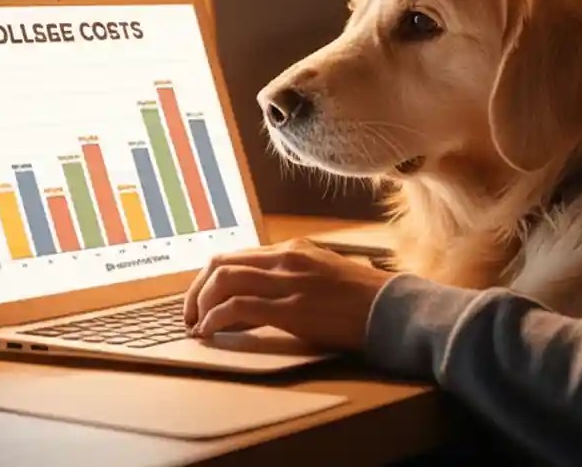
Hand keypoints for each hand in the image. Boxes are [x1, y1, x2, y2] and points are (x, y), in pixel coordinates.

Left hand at [182, 238, 393, 350]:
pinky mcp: (291, 309)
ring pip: (223, 281)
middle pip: (220, 263)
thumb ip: (292, 276)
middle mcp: (285, 259)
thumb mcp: (324, 273)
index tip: (200, 300)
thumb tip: (260, 295)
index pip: (235, 255)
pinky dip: (216, 320)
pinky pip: (238, 308)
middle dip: (195, 290)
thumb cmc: (362, 298)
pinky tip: (211, 333)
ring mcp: (288, 283)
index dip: (208, 279)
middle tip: (189, 315)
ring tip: (197, 326)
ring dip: (201, 305)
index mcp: (292, 249)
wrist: (392, 308)